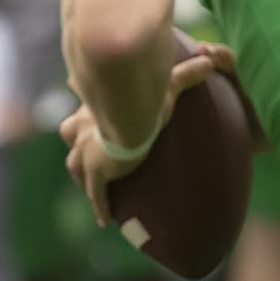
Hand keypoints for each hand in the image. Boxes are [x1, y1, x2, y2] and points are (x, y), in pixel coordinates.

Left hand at [58, 40, 239, 224]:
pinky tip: (104, 220)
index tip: (83, 120)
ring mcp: (86, 153)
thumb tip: (210, 60)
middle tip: (84, 155)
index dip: (84, 116)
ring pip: (75, 165)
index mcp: (95, 109)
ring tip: (92, 187)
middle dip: (75, 143)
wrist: (132, 118)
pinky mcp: (95, 173)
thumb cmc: (147, 99)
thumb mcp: (168, 86)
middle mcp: (83, 130)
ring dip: (81, 175)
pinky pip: (95, 194)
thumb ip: (186, 74)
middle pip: (69, 134)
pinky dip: (99, 206)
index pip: (84, 109)